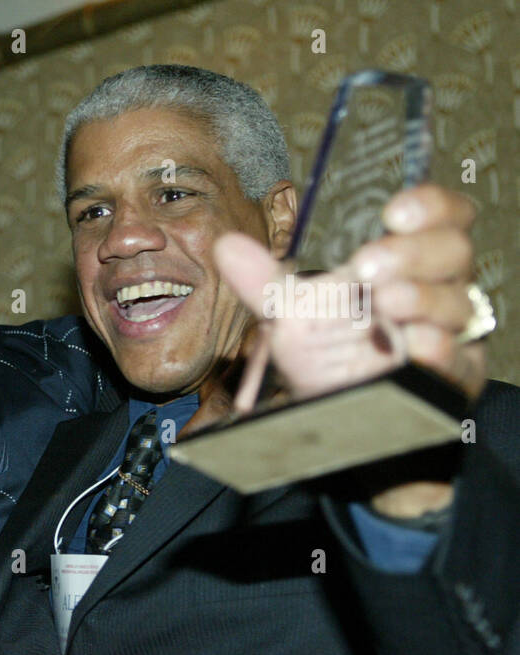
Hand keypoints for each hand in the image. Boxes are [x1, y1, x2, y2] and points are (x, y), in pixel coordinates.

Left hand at [214, 184, 486, 412]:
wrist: (335, 418)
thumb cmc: (324, 356)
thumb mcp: (290, 318)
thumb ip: (264, 283)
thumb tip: (226, 245)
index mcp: (405, 261)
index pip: (440, 217)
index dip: (429, 206)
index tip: (393, 211)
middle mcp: (435, 289)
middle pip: (453, 251)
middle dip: (413, 252)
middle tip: (369, 264)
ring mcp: (447, 333)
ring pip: (457, 303)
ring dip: (421, 297)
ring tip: (384, 300)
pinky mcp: (451, 378)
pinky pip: (459, 359)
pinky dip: (437, 348)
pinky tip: (414, 342)